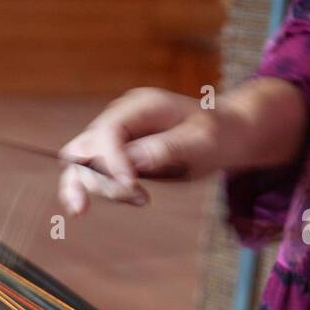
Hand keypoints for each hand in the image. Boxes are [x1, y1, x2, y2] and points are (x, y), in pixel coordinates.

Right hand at [58, 88, 220, 213]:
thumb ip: (168, 148)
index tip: (133, 186)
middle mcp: (121, 118)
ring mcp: (115, 138)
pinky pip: (92, 176)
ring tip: (141, 200)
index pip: (107, 132)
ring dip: (98, 189)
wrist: (228, 134)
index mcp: (141, 106)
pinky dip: (97, 192)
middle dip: (96, 179)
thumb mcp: (203, 140)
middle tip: (134, 197)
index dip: (111, 162)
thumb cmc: (219, 134)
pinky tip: (121, 202)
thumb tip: (132, 161)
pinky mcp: (116, 157)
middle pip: (82, 149)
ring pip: (80, 166)